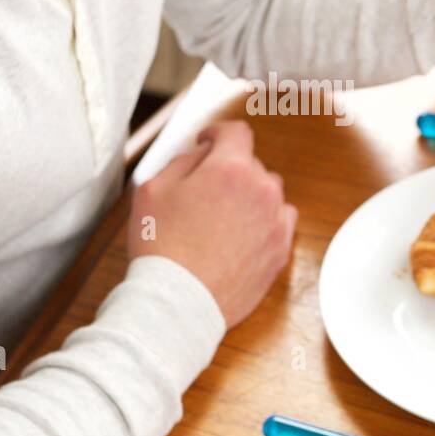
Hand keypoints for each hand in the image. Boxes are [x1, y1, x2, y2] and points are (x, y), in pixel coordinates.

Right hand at [126, 119, 296, 328]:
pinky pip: (280, 222)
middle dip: (230, 170)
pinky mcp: (280, 251)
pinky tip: (240, 235)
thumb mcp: (153, 188)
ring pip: (269, 193)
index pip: (236, 132)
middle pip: (252, 164)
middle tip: (204, 191)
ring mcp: (275, 222)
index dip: (218, 134)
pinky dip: (264, 222)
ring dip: (250, 196)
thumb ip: (183, 160)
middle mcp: (261, 191)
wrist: (179, 303)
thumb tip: (202, 152)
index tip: (208, 142)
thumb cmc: (161, 248)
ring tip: (222, 217)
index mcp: (231, 169)